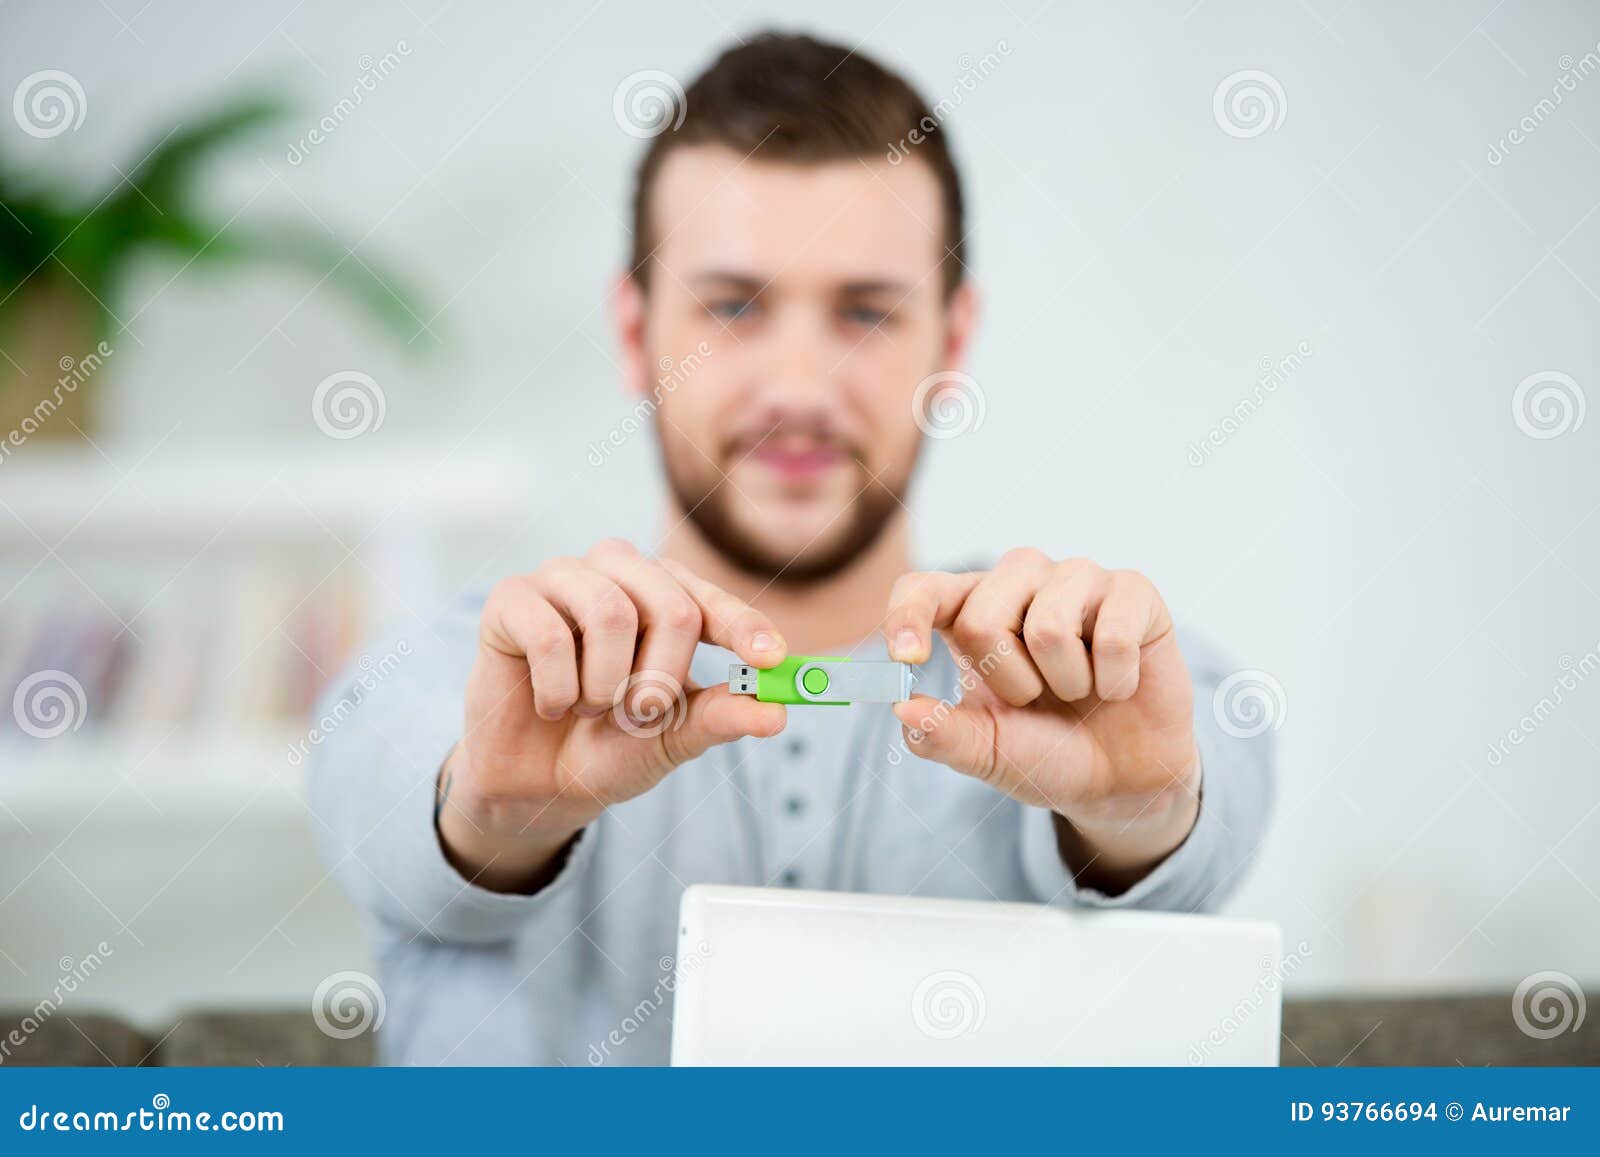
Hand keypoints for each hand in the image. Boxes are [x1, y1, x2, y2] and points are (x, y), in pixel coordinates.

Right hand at [438, 539, 787, 891]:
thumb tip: (776, 714)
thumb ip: (720, 717)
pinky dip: (558, 690)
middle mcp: (617, 572)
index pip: (711, 601)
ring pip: (611, 615)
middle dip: (662, 680)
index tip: (771, 658)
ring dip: (606, 686)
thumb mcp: (673, 737)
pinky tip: (551, 704)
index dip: (743, 627)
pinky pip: (549, 637)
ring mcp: (562, 578)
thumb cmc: (609, 745)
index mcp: (664, 593)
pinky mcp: (511, 599)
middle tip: (639, 715)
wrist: (536, 781)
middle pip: (671, 606)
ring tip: (590, 708)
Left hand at [883, 550, 1199, 888]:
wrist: (1121, 779)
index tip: (907, 659)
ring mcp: (1077, 578)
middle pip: (982, 618)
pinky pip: (1113, 636)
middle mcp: (1019, 581)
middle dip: (1008, 682)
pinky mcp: (1133, 591)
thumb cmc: (1046, 752)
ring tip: (1079, 689)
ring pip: (1049, 627)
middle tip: (1035, 697)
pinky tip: (1119, 684)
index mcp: (970, 611)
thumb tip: (901, 709)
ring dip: (1065, 682)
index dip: (906, 616)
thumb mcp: (987, 752)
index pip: (922, 589)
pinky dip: (1114, 681)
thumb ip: (942, 735)